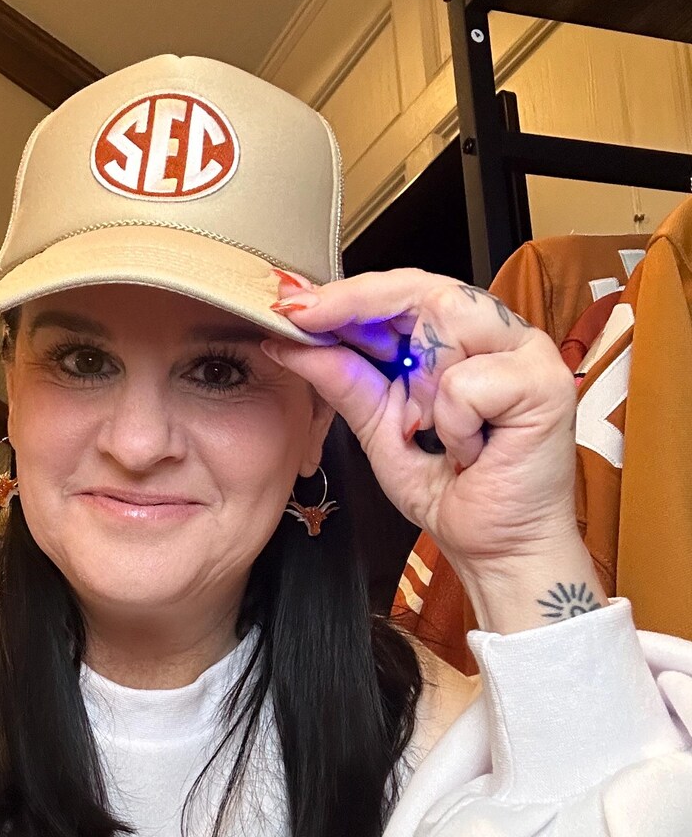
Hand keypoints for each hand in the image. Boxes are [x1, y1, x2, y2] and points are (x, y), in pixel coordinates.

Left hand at [262, 267, 578, 573]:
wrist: (493, 549)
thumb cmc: (448, 489)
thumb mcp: (379, 428)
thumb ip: (342, 380)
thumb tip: (289, 341)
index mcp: (462, 338)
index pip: (404, 291)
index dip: (347, 294)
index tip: (291, 304)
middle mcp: (498, 335)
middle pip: (425, 287)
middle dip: (360, 308)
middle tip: (310, 321)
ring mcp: (529, 352)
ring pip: (448, 318)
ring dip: (419, 384)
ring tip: (430, 430)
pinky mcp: (547, 382)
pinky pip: (467, 381)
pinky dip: (453, 423)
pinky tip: (471, 452)